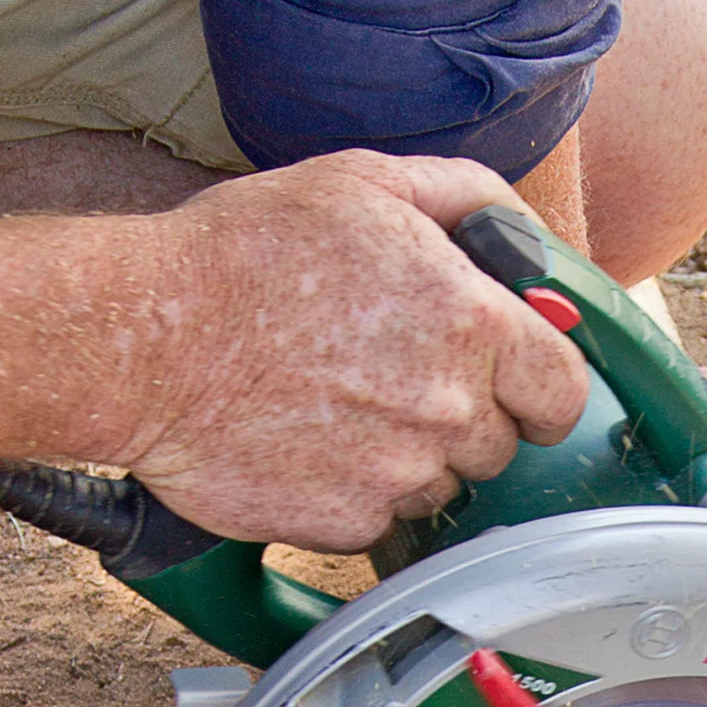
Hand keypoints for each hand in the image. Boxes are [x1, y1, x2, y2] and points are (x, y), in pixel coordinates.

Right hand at [119, 152, 589, 550]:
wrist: (142, 339)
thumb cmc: (245, 254)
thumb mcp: (366, 182)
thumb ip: (469, 200)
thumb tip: (526, 242)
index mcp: (472, 325)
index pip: (564, 393)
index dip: (541, 390)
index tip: (516, 385)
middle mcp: (448, 410)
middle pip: (499, 443)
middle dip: (463, 415)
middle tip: (390, 373)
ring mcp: (400, 475)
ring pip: (441, 484)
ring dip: (408, 456)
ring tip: (337, 402)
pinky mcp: (348, 524)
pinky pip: (381, 518)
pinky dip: (354, 491)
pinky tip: (306, 442)